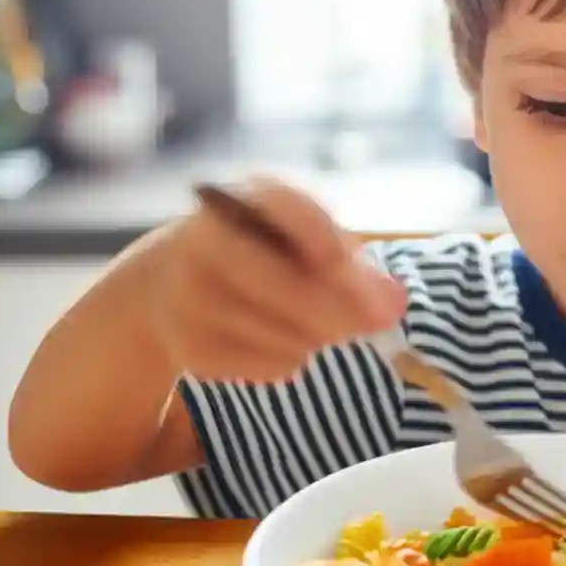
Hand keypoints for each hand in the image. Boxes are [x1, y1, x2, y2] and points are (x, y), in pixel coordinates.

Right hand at [149, 176, 407, 382]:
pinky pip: (270, 365)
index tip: (349, 261)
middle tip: (375, 321)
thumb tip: (396, 302)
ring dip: (320, 336)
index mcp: (239, 200)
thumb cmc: (258, 252)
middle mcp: (203, 243)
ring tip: (319, 324)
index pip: (280, 205)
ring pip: (286, 334)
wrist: (169, 281)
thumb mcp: (300, 239)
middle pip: (283, 284)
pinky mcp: (190, 349)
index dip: (319, 232)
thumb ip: (351, 264)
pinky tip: (284, 341)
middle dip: (340, 308)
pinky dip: (293, 360)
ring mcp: (189, 300)